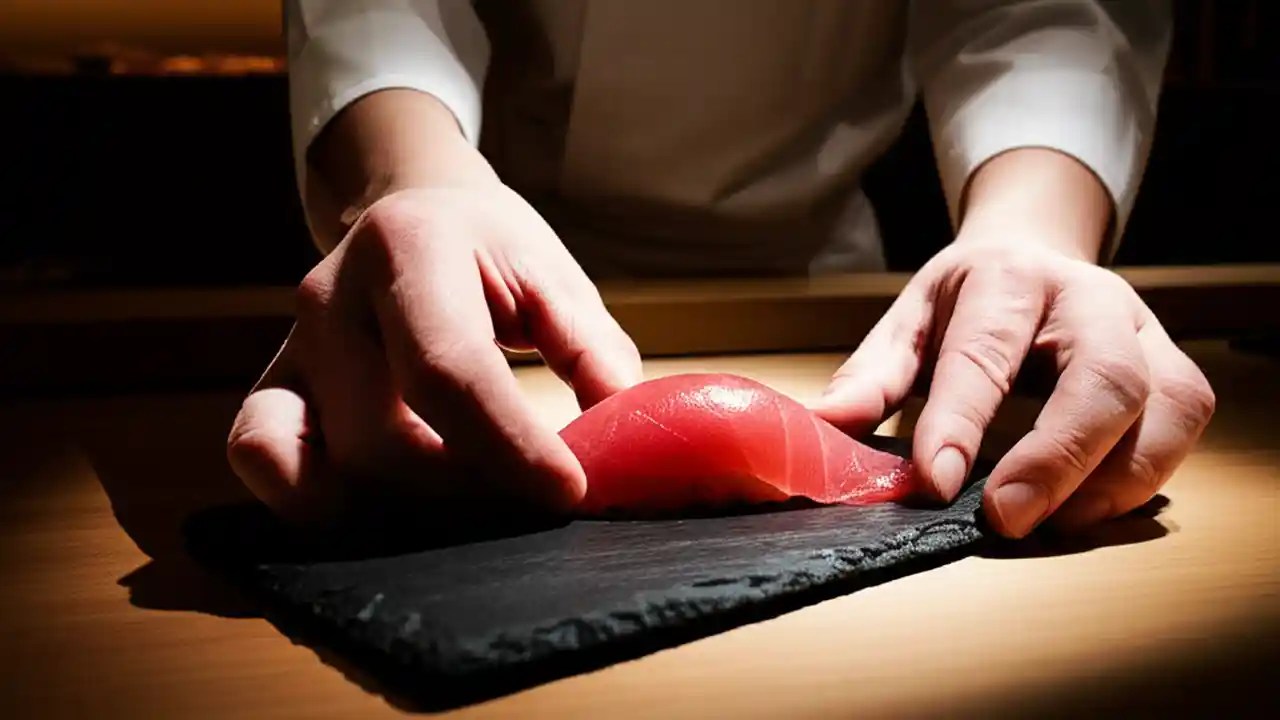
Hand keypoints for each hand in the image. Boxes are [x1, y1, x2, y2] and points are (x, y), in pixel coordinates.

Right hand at [226, 184, 640, 525]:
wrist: (410, 213)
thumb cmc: (490, 249)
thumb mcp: (553, 277)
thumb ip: (593, 352)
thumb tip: (626, 439)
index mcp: (407, 247)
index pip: (449, 367)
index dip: (508, 442)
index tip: (569, 490)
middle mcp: (330, 296)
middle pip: (387, 434)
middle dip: (470, 486)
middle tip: (534, 498)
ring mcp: (292, 345)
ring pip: (332, 461)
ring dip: (412, 504)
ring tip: (481, 501)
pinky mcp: (273, 386)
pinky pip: (260, 455)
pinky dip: (312, 501)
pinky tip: (381, 509)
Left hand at [813, 240, 1214, 537]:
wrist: (1037, 250)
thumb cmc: (969, 297)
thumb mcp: (910, 319)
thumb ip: (871, 375)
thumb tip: (821, 425)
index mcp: (1007, 277)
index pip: (986, 352)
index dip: (960, 420)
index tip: (934, 482)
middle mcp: (1089, 297)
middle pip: (1104, 378)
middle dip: (1058, 457)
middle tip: (1005, 518)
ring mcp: (1143, 329)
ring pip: (1165, 406)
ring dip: (1113, 479)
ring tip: (1051, 522)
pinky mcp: (1172, 366)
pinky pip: (1183, 427)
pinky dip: (1144, 479)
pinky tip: (1089, 507)